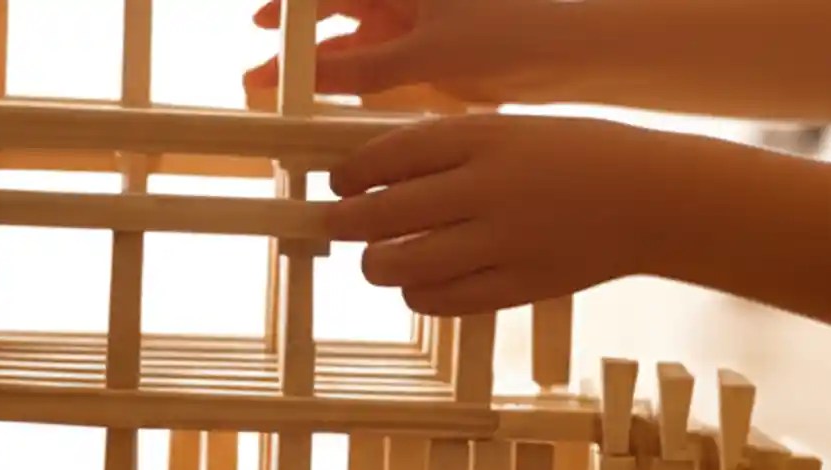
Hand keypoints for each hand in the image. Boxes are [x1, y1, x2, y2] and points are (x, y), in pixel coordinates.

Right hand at [243, 0, 565, 102]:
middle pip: (339, 8)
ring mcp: (425, 17)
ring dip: (326, 62)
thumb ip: (357, 67)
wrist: (572, 56)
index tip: (258, 26)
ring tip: (290, 94)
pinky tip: (339, 99)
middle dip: (299, 40)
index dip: (289, 5)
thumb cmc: (507, 40)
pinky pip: (387, 56)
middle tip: (261, 74)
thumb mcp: (421, 58)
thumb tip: (302, 75)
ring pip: (360, 37)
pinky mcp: (441, 44)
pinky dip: (361, 75)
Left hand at [325, 114, 694, 315]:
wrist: (653, 201)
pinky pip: (446, 299)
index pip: (395, 155)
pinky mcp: (519, 285)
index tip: (340, 182)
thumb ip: (456, 151)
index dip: (355, 173)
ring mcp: (504, 241)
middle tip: (337, 223)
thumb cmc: (584, 158)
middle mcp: (489, 189)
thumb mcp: (516, 132)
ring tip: (376, 260)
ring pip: (405, 264)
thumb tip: (386, 178)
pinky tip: (418, 285)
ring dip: (377, 264)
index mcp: (487, 139)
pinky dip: (419, 294)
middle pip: (385, 213)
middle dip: (347, 221)